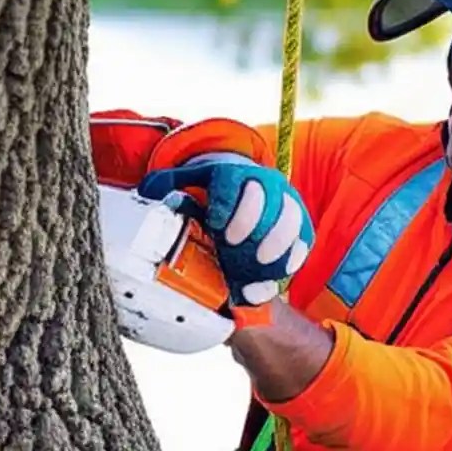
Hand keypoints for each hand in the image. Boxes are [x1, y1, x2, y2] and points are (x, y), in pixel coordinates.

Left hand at [138, 155, 313, 306]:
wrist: (247, 193)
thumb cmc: (216, 194)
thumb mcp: (191, 182)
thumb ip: (171, 185)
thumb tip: (147, 190)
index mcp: (236, 172)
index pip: (234, 180)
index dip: (227, 202)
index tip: (215, 223)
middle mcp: (267, 184)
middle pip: (268, 198)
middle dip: (252, 221)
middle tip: (233, 243)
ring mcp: (287, 204)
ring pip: (292, 219)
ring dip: (277, 241)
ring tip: (259, 262)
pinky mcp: (300, 226)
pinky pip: (303, 241)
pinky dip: (292, 259)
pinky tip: (275, 278)